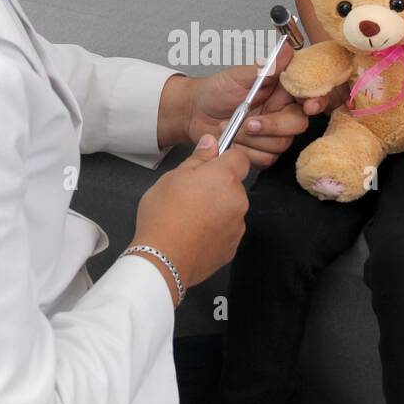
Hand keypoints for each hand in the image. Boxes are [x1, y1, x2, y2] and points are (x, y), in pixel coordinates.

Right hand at [130, 136, 250, 298]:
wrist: (163, 259)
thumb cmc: (164, 216)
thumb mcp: (173, 177)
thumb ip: (198, 158)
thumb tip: (211, 143)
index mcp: (225, 177)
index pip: (240, 157)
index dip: (225, 158)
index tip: (211, 163)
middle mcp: (238, 200)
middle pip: (234, 185)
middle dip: (217, 186)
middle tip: (190, 193)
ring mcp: (237, 225)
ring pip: (230, 208)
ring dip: (217, 208)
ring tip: (189, 217)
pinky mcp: (232, 246)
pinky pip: (226, 230)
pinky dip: (215, 229)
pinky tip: (194, 233)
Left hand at [185, 43, 336, 168]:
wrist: (194, 112)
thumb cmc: (216, 90)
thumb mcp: (238, 75)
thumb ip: (265, 68)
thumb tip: (286, 51)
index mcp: (282, 90)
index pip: (309, 95)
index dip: (315, 100)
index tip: (308, 105)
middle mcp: (282, 112)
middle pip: (298, 124)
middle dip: (273, 125)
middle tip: (248, 122)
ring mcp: (273, 134)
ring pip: (281, 144)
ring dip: (252, 138)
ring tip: (230, 127)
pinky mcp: (262, 152)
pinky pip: (266, 158)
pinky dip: (246, 150)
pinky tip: (232, 140)